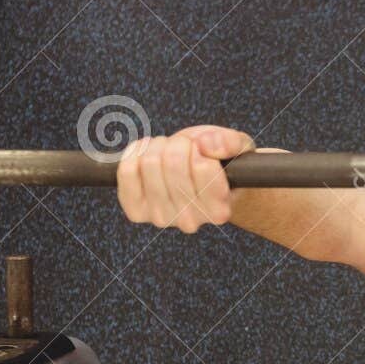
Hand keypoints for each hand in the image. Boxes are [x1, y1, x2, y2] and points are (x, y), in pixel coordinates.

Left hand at [117, 126, 254, 232]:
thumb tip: (205, 144)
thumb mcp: (238, 148)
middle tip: (186, 148)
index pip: (203, 167)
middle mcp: (191, 221)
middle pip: (173, 162)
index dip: (202, 146)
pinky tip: (147, 151)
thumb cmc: (221, 165)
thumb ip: (229, 142)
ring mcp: (162, 218)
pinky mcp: (137, 212)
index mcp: (219, 210)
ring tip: (169, 151)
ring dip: (159, 146)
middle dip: (180, 144)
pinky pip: (126, 172)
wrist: (198, 186)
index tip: (204, 150)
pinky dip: (135, 153)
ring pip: (150, 164)